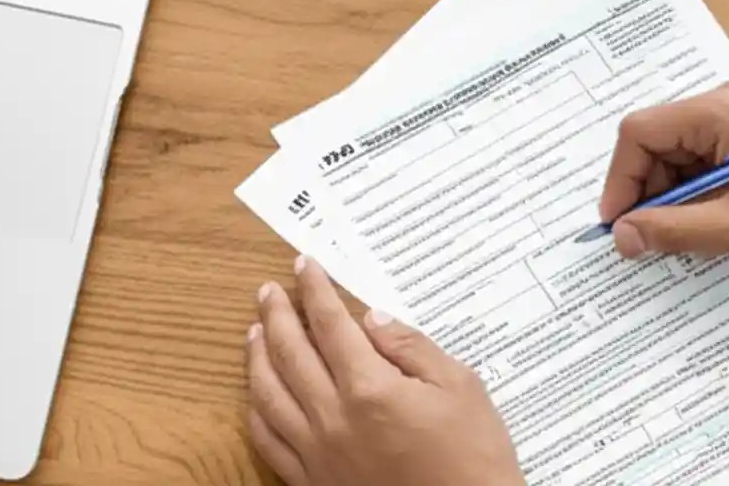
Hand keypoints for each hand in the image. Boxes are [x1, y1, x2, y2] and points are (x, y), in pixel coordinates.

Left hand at [246, 257, 524, 485]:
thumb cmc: (473, 458)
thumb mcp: (460, 387)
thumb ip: (410, 347)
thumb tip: (371, 317)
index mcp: (370, 388)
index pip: (330, 324)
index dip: (315, 289)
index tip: (304, 265)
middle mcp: (334, 418)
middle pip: (290, 353)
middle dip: (277, 314)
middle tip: (268, 290)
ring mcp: (318, 453)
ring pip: (269, 394)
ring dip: (258, 356)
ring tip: (254, 331)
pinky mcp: (313, 483)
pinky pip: (269, 441)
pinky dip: (257, 410)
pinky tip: (258, 394)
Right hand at [599, 80, 728, 268]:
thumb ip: (672, 230)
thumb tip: (622, 236)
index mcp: (719, 111)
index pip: (640, 133)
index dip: (620, 180)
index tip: (618, 224)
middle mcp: (725, 104)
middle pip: (656, 142)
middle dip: (647, 191)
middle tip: (647, 237)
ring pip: (678, 155)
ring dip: (672, 196)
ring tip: (683, 235)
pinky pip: (703, 161)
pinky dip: (695, 194)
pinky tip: (706, 224)